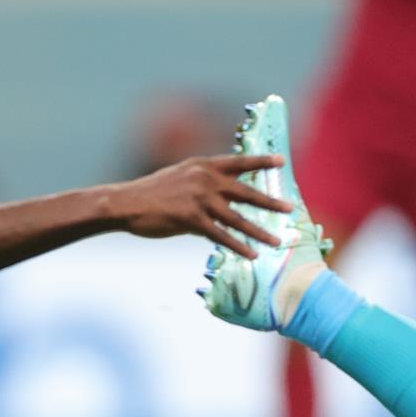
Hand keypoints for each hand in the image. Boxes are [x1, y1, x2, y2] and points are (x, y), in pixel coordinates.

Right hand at [115, 155, 292, 257]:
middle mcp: (205, 179)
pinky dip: (238, 246)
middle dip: (270, 202)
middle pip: (246, 191)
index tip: (280, 161)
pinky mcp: (191, 219)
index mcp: (203, 165)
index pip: (238, 162)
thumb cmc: (148, 193)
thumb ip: (201, 182)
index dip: (260, 162)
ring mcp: (199, 199)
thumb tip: (218, 195)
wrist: (124, 203)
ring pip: (237, 218)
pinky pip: (221, 235)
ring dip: (259, 231)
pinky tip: (251, 255)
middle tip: (290, 208)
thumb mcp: (178, 177)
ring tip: (276, 241)